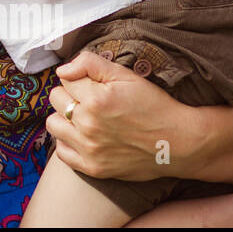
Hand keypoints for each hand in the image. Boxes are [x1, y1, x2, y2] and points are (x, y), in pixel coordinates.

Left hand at [44, 51, 199, 181]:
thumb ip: (90, 64)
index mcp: (96, 99)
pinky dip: (67, 142)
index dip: (80, 79)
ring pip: (52, 124)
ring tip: (84, 117)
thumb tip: (62, 70)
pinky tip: (83, 136)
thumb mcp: (126, 75)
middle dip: (70, 95)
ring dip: (64, 118)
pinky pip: (61, 152)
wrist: (180, 143)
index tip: (95, 85)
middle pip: (55, 100)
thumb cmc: (154, 106)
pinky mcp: (93, 168)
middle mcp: (89, 125)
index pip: (65, 79)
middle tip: (91, 100)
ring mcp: (90, 149)